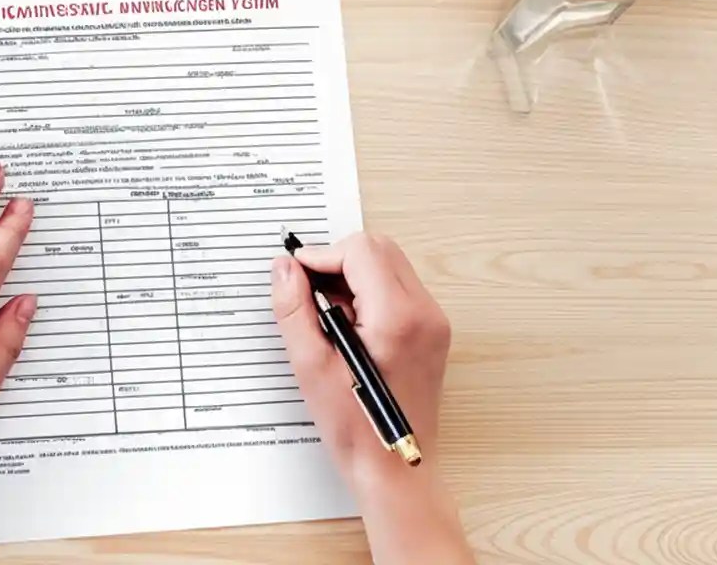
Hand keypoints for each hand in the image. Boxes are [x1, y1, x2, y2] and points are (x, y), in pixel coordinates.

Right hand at [271, 233, 473, 564]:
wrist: (393, 468)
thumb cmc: (356, 428)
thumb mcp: (311, 366)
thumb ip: (294, 309)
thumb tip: (284, 269)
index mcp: (398, 317)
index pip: (360, 251)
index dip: (321, 256)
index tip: (294, 277)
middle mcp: (424, 312)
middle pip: (379, 249)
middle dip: (338, 261)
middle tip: (308, 294)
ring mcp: (433, 322)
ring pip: (389, 265)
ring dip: (352, 276)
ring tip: (326, 316)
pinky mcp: (431, 332)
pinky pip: (398, 289)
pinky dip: (368, 292)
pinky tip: (346, 327)